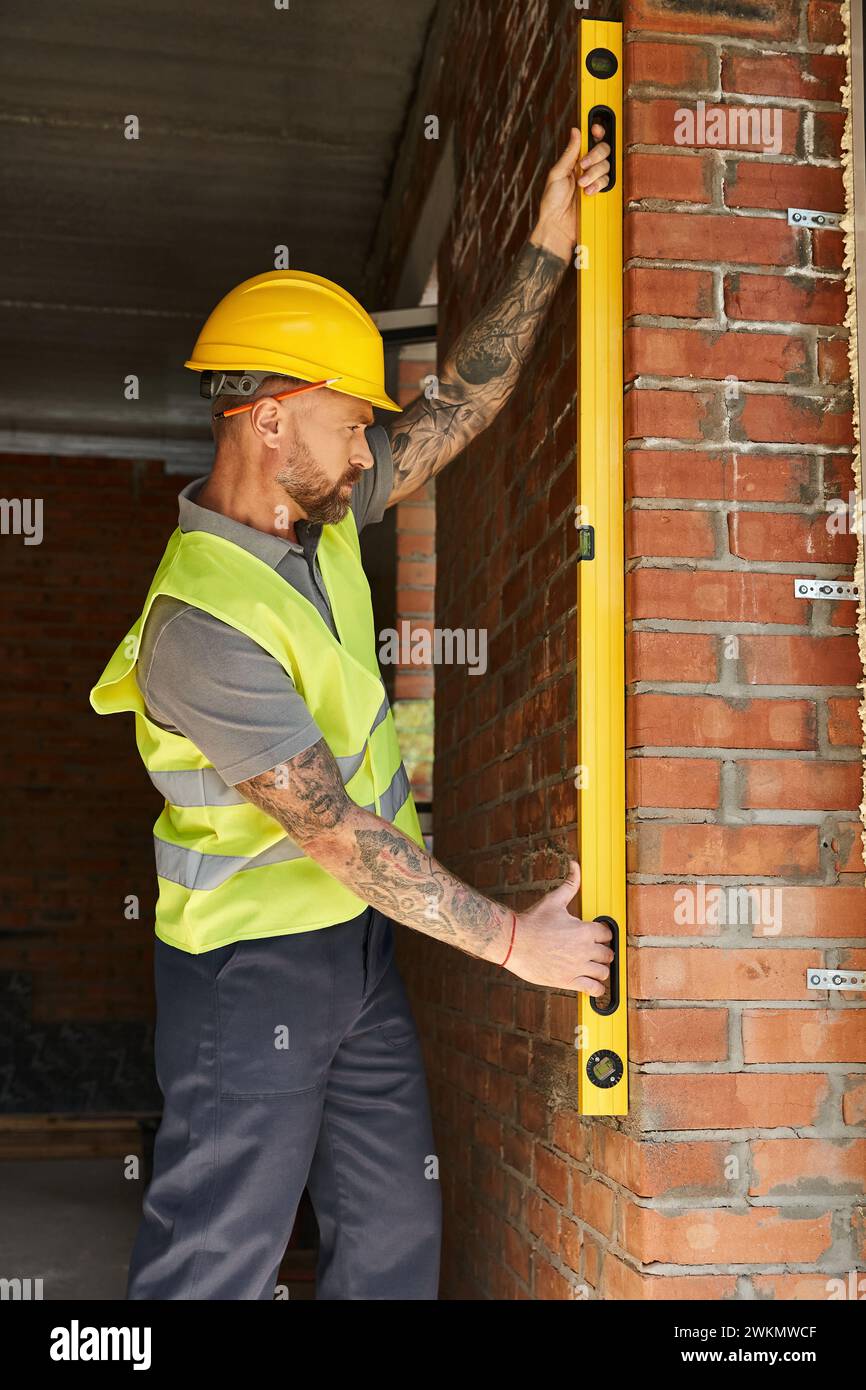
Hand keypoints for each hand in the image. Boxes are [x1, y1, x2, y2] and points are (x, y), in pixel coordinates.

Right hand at [504, 860, 613, 991]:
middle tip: (592, 951)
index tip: (596, 935)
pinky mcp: (569, 981)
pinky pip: (594, 989)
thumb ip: (570, 884)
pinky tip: (591, 984)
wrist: (513, 942)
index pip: (608, 933)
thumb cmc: (533, 921)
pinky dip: (596, 988)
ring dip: (600, 969)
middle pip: (608, 954)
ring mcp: (578, 967)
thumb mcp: (554, 900)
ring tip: (591, 966)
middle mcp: (585, 949)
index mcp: (585, 930)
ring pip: (604, 972)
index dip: (602, 934)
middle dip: (602, 952)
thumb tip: (575, 865)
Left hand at [530, 125, 611, 260]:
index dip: (596, 131)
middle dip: (594, 157)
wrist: (557, 225)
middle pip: (604, 150)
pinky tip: (588, 192)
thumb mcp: (557, 173)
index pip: (592, 141)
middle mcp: (588, 168)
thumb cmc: (552, 202)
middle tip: (582, 166)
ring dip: (594, 174)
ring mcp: (596, 180)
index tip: (594, 129)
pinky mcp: (602, 193)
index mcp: (576, 160)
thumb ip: (569, 153)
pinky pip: (609, 183)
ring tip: (581, 186)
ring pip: (607, 167)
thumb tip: (575, 131)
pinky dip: (598, 186)